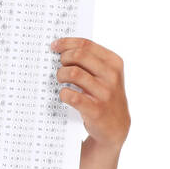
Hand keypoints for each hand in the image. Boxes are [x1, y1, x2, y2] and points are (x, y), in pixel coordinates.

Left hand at [52, 37, 128, 151]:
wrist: (115, 125)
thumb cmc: (103, 94)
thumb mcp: (105, 74)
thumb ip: (89, 61)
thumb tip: (61, 48)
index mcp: (114, 62)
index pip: (86, 45)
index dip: (66, 43)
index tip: (54, 46)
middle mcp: (111, 76)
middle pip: (78, 55)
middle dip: (63, 59)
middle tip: (59, 66)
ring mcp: (105, 93)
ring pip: (73, 73)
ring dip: (61, 75)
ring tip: (61, 80)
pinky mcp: (96, 109)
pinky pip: (71, 96)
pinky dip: (63, 93)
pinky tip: (64, 94)